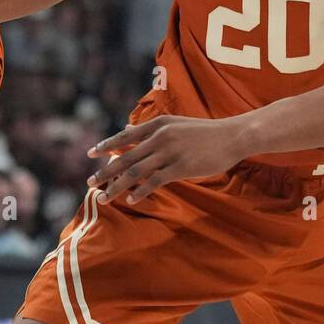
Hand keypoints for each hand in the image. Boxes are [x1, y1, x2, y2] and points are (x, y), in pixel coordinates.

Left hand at [88, 115, 248, 203]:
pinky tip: (131, 200)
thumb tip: (127, 129)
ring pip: (136, 171)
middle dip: (105, 171)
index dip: (106, 145)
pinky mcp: (181, 167)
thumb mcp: (175, 123)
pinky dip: (140, 192)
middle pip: (125, 156)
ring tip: (105, 197)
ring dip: (117, 186)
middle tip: (90, 183)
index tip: (91, 154)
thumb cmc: (204, 132)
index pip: (125, 136)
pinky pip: (154, 182)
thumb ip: (151, 129)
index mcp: (158, 124)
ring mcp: (170, 152)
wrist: (232, 136)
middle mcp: (160, 136)